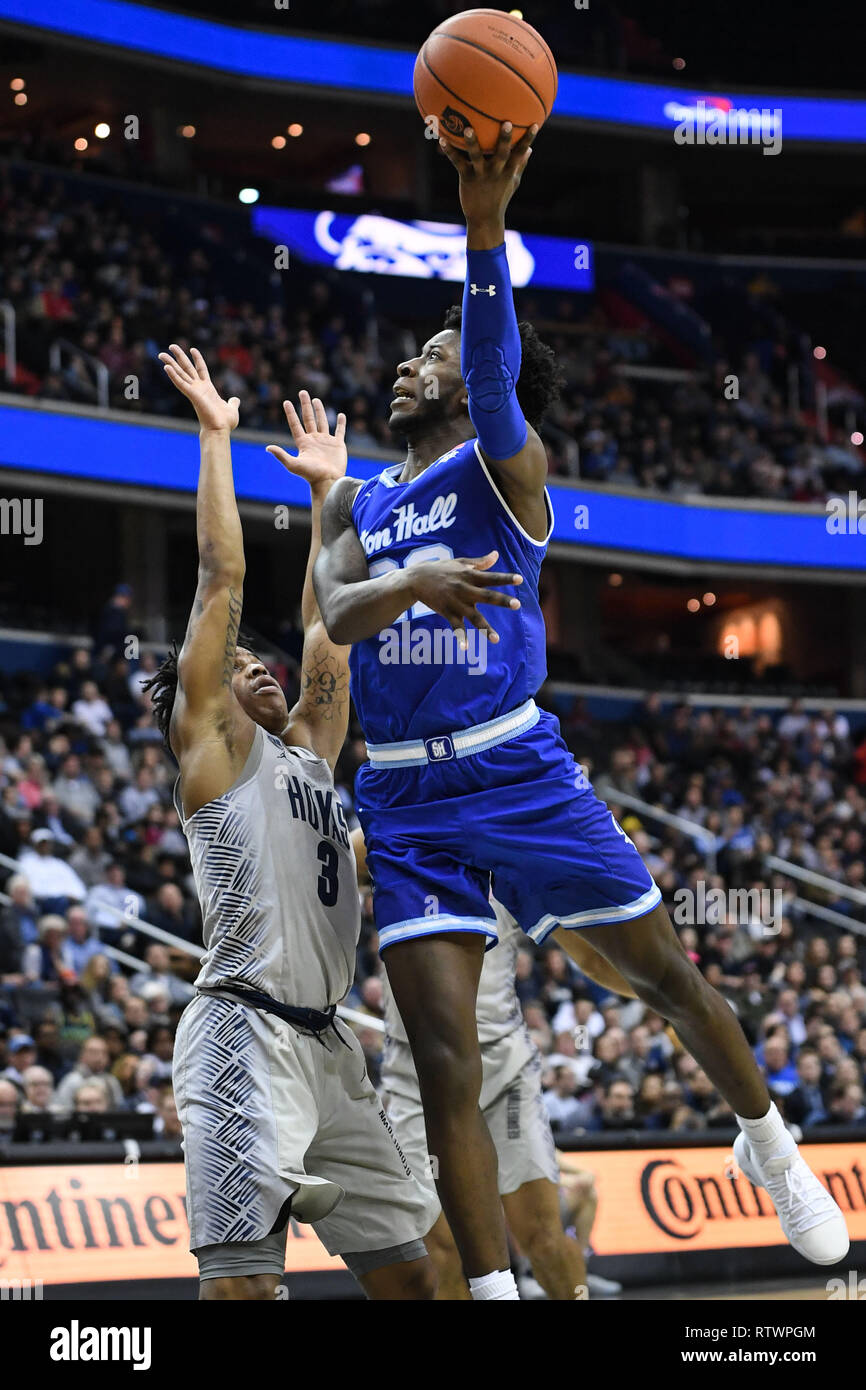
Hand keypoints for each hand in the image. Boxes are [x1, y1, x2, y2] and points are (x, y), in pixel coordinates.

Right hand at [158, 345, 238, 431]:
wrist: (220, 430)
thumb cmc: (225, 422)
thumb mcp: (232, 408)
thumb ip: (233, 402)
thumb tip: (236, 400)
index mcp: (208, 389)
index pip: (201, 369)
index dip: (197, 359)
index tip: (192, 349)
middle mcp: (199, 388)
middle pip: (187, 368)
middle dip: (179, 357)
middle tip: (171, 346)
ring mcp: (194, 391)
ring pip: (180, 373)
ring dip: (170, 363)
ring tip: (161, 353)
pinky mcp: (191, 395)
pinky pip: (180, 383)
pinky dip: (173, 375)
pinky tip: (166, 366)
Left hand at [267, 392, 346, 489]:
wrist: (328, 481)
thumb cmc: (311, 475)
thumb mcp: (293, 464)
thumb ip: (281, 455)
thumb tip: (267, 448)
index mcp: (303, 442)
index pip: (295, 424)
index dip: (290, 413)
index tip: (286, 402)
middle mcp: (314, 440)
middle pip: (308, 418)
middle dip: (305, 405)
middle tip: (302, 392)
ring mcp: (326, 441)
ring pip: (322, 422)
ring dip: (319, 411)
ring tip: (316, 400)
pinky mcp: (338, 445)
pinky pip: (340, 431)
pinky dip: (341, 423)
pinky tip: (341, 415)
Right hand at [406, 550, 522, 646]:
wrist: (415, 579)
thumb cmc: (440, 569)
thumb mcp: (460, 562)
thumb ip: (479, 562)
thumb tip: (496, 555)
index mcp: (470, 576)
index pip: (491, 577)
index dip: (506, 578)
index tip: (520, 579)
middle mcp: (465, 589)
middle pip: (487, 596)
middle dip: (502, 601)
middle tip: (517, 604)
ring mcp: (456, 603)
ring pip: (474, 617)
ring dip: (485, 628)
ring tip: (496, 639)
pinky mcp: (447, 613)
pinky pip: (456, 627)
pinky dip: (460, 637)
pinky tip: (465, 648)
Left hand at [439, 122, 537, 241]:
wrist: (484, 219)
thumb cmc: (500, 197)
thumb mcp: (513, 182)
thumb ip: (520, 165)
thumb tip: (530, 149)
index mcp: (508, 171)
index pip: (520, 154)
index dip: (528, 140)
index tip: (535, 125)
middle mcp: (496, 172)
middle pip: (502, 154)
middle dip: (505, 139)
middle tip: (508, 123)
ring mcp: (481, 175)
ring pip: (477, 157)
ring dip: (472, 143)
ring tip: (467, 129)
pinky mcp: (467, 178)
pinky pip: (457, 163)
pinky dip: (449, 151)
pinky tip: (442, 139)